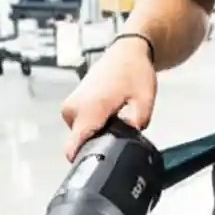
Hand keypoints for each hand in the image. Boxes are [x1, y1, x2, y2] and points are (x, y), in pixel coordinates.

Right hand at [60, 38, 156, 160]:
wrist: (126, 53)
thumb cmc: (134, 72)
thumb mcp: (145, 101)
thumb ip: (137, 124)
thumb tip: (127, 141)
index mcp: (89, 108)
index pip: (74, 147)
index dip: (87, 159)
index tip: (101, 162)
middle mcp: (73, 109)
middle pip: (81, 145)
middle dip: (100, 143)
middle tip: (119, 127)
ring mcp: (69, 108)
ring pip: (81, 137)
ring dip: (97, 133)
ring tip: (114, 116)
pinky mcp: (70, 107)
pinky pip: (80, 127)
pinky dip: (93, 125)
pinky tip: (107, 113)